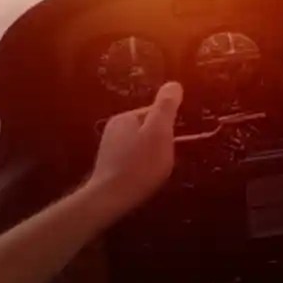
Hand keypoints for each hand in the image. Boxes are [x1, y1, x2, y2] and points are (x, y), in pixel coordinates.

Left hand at [86, 82, 181, 212]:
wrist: (110, 198)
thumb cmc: (139, 164)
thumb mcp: (159, 132)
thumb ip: (166, 107)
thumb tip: (173, 84)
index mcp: (125, 118)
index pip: (154, 112)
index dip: (168, 126)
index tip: (174, 141)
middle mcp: (113, 130)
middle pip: (147, 129)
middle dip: (160, 141)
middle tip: (167, 157)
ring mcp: (108, 149)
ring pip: (139, 145)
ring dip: (151, 154)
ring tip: (157, 170)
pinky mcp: (108, 168)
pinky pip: (132, 160)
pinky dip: (141, 166)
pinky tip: (144, 178)